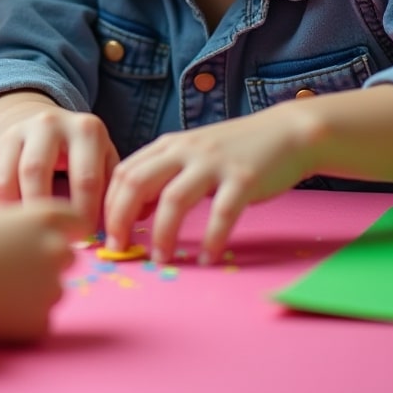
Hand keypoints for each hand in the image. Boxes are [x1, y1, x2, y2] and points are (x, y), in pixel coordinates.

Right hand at [0, 92, 118, 234]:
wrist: (40, 123)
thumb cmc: (80, 155)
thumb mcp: (102, 160)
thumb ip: (112, 189)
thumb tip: (123, 227)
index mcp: (88, 130)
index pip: (86, 179)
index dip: (83, 214)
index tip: (83, 238)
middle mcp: (53, 123)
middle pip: (39, 172)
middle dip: (42, 212)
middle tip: (50, 239)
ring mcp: (23, 130)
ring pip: (14, 176)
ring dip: (22, 211)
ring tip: (32, 235)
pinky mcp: (1, 142)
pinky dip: (6, 206)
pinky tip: (17, 223)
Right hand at [0, 200, 82, 342]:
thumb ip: (26, 219)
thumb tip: (42, 229)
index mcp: (44, 220)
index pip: (76, 220)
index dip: (70, 229)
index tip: (67, 236)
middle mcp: (55, 251)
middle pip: (69, 257)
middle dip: (50, 262)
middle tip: (19, 268)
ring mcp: (51, 288)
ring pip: (55, 290)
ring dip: (37, 291)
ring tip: (3, 290)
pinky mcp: (40, 321)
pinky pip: (40, 319)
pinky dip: (25, 318)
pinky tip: (2, 311)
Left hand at [102, 103, 319, 264]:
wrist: (287, 133)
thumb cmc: (235, 150)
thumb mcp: (191, 155)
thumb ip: (162, 177)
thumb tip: (133, 212)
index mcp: (169, 145)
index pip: (125, 172)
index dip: (109, 203)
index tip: (106, 232)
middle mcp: (186, 150)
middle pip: (138, 182)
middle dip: (121, 218)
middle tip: (118, 247)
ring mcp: (215, 163)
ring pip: (174, 200)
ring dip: (163, 234)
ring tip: (161, 259)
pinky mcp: (244, 179)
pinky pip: (221, 214)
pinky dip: (211, 239)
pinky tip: (207, 257)